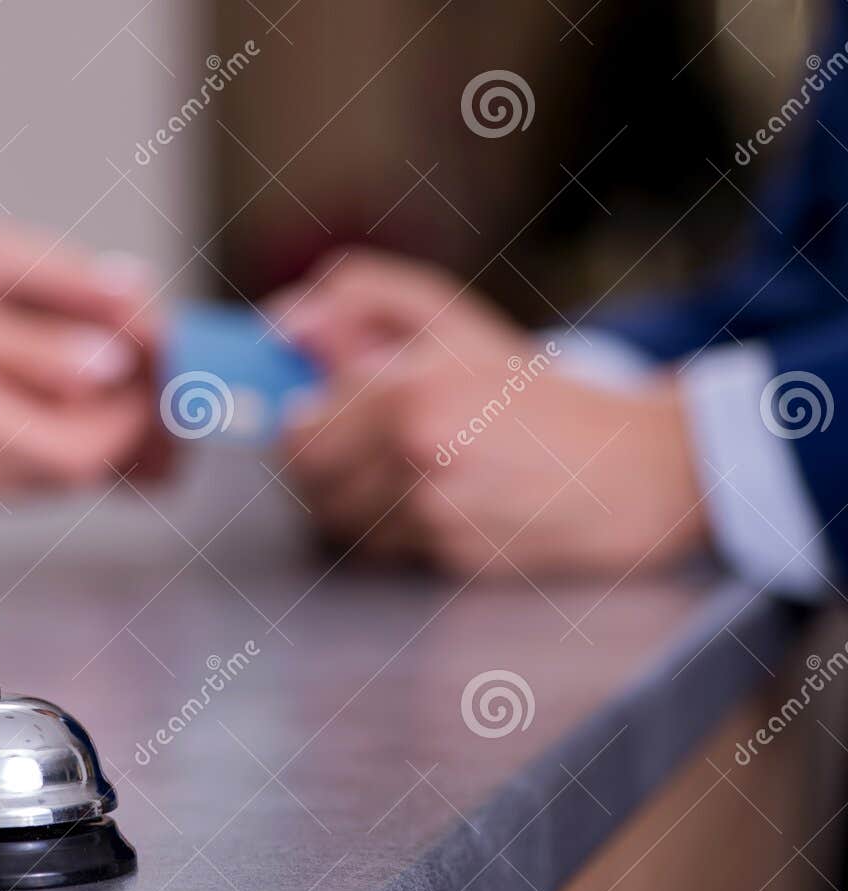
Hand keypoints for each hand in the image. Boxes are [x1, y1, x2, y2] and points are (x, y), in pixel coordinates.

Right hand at [0, 259, 155, 492]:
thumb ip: (45, 346)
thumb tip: (115, 366)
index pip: (99, 449)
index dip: (145, 410)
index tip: (163, 361)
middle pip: (88, 471)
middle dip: (132, 421)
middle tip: (155, 367)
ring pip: (61, 472)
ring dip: (99, 427)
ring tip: (114, 367)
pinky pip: (27, 467)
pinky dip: (58, 431)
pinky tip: (60, 389)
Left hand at [273, 250, 710, 576]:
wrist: (631, 470)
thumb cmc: (533, 397)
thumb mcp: (453, 325)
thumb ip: (364, 303)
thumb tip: (284, 319)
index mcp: (412, 394)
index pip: (298, 432)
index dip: (307, 426)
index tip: (324, 417)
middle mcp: (420, 460)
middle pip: (311, 485)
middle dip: (328, 466)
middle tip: (370, 446)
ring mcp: (437, 518)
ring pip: (343, 524)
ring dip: (360, 502)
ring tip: (416, 473)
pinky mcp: (454, 563)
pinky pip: (386, 554)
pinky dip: (398, 533)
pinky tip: (443, 505)